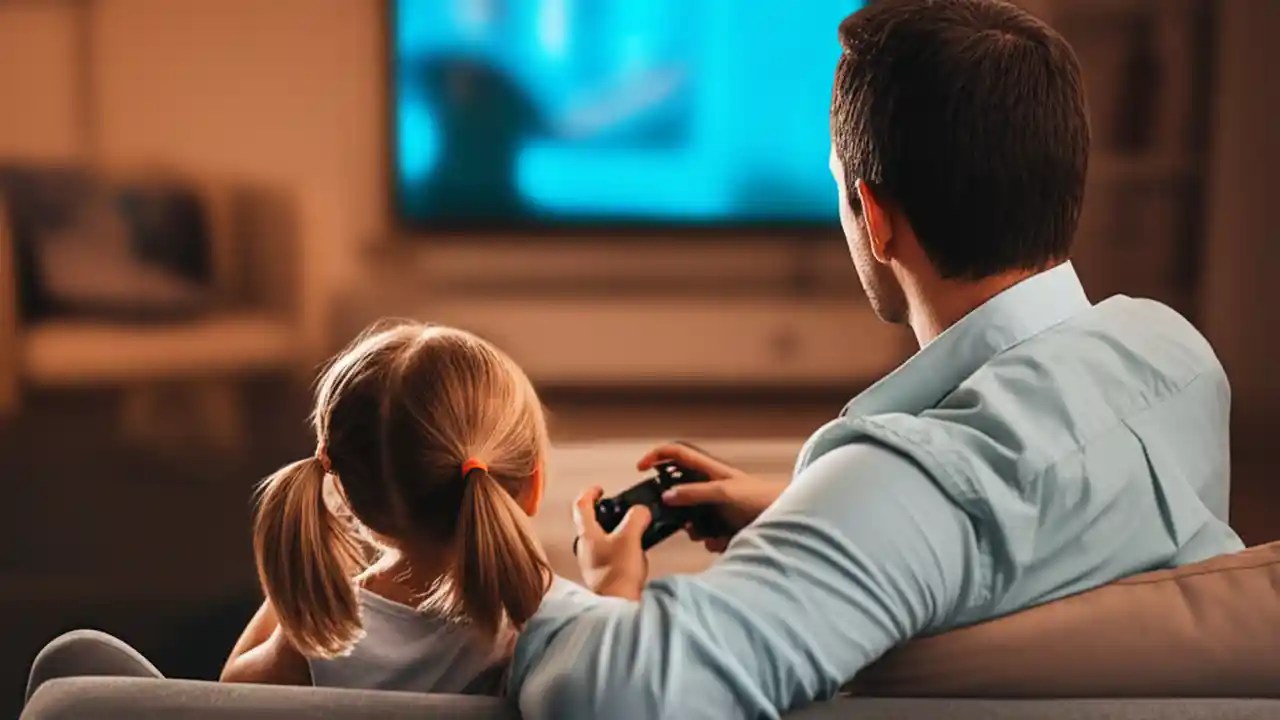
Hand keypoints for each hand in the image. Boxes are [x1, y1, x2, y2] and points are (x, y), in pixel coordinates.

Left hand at [573, 486, 651, 599]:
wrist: (618, 606)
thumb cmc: (618, 573)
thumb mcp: (630, 537)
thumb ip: (636, 517)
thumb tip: (641, 511)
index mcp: (587, 534)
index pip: (581, 505)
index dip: (590, 493)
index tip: (600, 488)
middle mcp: (585, 547)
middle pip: (591, 522)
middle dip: (606, 513)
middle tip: (620, 509)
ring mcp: (592, 562)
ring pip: (601, 538)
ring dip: (615, 530)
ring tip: (633, 530)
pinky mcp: (602, 574)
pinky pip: (610, 554)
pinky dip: (620, 547)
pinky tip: (635, 552)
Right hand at [638, 441, 786, 552]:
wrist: (791, 522)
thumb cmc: (763, 498)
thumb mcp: (725, 492)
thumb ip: (695, 493)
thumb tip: (667, 496)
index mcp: (710, 470)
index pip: (676, 454)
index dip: (656, 456)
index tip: (640, 468)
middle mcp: (711, 487)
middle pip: (679, 493)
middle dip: (677, 511)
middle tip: (683, 521)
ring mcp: (718, 508)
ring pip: (692, 519)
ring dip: (697, 530)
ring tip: (712, 535)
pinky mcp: (726, 526)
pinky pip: (708, 535)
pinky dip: (713, 541)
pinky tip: (725, 541)